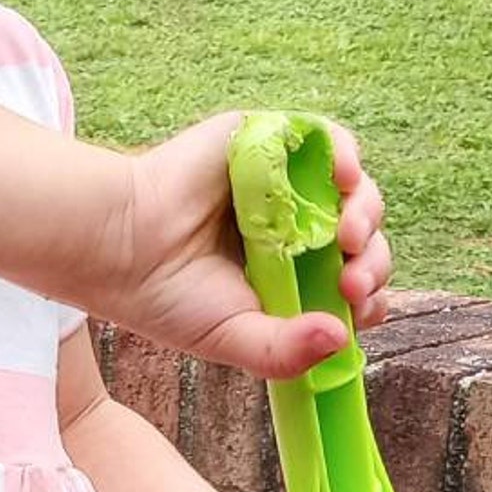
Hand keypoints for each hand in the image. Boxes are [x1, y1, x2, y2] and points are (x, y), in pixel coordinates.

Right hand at [101, 112, 391, 381]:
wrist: (119, 246)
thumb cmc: (166, 297)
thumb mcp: (234, 340)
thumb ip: (286, 352)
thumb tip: (340, 338)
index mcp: (289, 277)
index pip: (353, 282)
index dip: (369, 294)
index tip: (359, 308)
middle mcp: (291, 229)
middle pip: (361, 237)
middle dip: (372, 262)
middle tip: (352, 281)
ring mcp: (282, 185)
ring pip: (351, 190)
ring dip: (364, 212)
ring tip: (347, 235)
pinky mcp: (266, 143)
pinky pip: (324, 139)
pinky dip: (344, 154)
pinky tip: (342, 180)